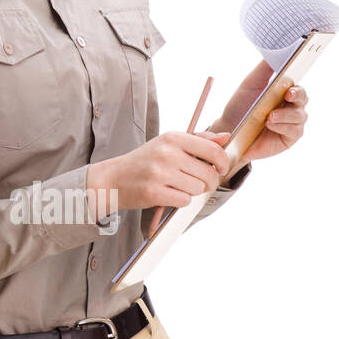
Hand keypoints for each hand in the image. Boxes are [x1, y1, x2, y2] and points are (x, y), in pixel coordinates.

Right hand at [87, 129, 231, 224]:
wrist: (114, 179)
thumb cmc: (144, 161)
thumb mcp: (168, 144)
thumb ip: (198, 140)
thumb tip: (225, 137)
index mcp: (172, 138)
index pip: (213, 150)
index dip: (223, 163)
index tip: (220, 168)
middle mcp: (167, 153)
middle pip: (208, 174)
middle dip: (206, 182)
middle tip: (193, 181)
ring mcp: (159, 173)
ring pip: (197, 189)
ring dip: (191, 191)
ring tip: (175, 186)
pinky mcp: (154, 192)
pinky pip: (184, 200)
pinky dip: (180, 200)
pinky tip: (167, 193)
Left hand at [211, 59, 309, 163]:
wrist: (228, 130)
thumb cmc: (240, 106)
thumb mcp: (250, 84)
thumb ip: (264, 69)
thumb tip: (275, 52)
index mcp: (284, 92)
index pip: (297, 83)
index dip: (298, 80)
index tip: (296, 77)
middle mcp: (291, 106)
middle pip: (303, 97)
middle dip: (298, 94)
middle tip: (288, 94)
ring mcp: (291, 123)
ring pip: (300, 115)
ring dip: (286, 114)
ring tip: (269, 115)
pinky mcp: (289, 138)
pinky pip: (294, 131)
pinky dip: (283, 126)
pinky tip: (270, 124)